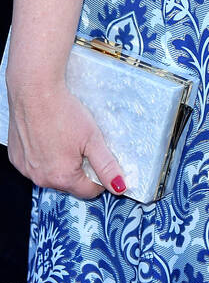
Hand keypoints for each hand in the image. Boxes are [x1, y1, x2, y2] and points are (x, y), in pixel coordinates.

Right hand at [6, 78, 126, 199]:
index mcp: (62, 177)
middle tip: (81, 143)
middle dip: (78, 168)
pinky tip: (47, 136)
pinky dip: (42, 155)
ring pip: (50, 173)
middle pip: (68, 183)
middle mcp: (40, 178)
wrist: (35, 91)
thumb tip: (119, 186)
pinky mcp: (16, 158)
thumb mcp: (93, 138)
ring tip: (63, 137)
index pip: (88, 191)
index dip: (99, 178)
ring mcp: (26, 168)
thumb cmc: (62, 111)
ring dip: (59, 162)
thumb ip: (106, 165)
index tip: (100, 161)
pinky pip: (34, 164)